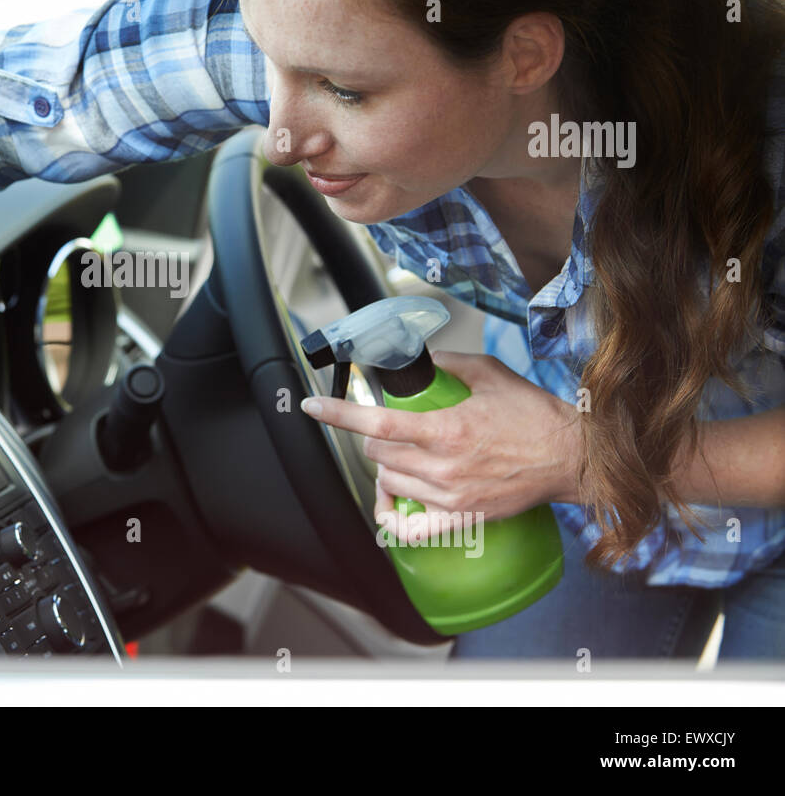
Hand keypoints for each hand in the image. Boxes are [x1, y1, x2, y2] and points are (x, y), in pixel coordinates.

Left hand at [300, 350, 581, 540]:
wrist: (573, 459)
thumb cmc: (536, 417)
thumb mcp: (491, 375)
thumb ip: (450, 364)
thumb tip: (422, 358)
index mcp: (446, 430)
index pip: (376, 425)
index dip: (338, 415)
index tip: (312, 407)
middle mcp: (443, 467)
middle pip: (377, 455)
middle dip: (374, 438)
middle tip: (392, 428)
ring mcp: (450, 497)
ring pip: (389, 483)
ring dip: (386, 467)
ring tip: (404, 456)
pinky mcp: (462, 519)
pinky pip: (409, 528)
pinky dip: (393, 515)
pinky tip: (393, 501)